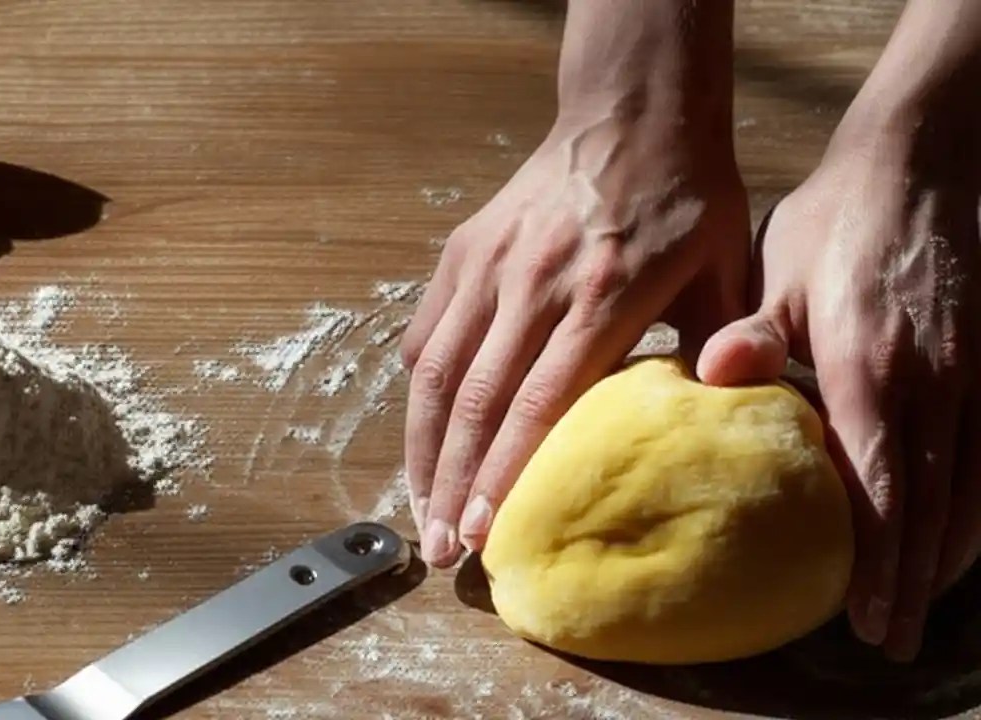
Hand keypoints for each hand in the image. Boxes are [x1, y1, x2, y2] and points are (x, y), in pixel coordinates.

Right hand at [401, 109, 749, 567]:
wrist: (632, 112)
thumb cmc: (686, 199)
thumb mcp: (725, 267)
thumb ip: (728, 342)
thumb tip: (724, 412)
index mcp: (600, 297)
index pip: (535, 403)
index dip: (501, 474)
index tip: (480, 532)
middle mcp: (531, 284)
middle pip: (472, 401)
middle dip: (449, 483)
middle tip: (438, 548)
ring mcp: (487, 264)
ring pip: (435, 372)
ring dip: (422, 447)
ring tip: (417, 506)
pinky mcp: (463, 249)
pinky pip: (426, 331)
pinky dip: (418, 390)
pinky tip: (422, 432)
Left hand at [698, 126, 980, 661]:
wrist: (923, 160)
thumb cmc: (838, 220)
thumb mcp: (783, 271)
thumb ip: (756, 333)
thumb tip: (714, 376)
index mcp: (869, 369)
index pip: (881, 489)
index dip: (878, 561)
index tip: (866, 616)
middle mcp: (933, 382)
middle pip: (933, 507)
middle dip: (915, 580)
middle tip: (893, 636)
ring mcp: (974, 372)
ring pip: (973, 487)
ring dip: (950, 552)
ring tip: (922, 600)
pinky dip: (977, 503)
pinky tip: (959, 531)